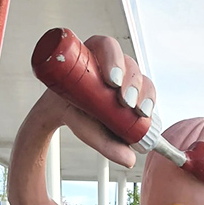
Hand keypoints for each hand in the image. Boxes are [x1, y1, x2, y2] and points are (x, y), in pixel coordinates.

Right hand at [37, 35, 155, 168]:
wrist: (55, 108)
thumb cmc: (81, 118)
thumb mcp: (97, 136)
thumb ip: (112, 147)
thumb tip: (130, 160)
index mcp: (128, 89)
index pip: (144, 86)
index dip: (148, 96)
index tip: (142, 112)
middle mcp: (119, 69)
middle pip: (133, 69)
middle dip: (134, 84)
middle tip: (126, 102)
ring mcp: (104, 57)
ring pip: (123, 56)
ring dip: (121, 67)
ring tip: (114, 83)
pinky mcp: (89, 48)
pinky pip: (104, 44)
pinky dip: (109, 54)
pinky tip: (106, 68)